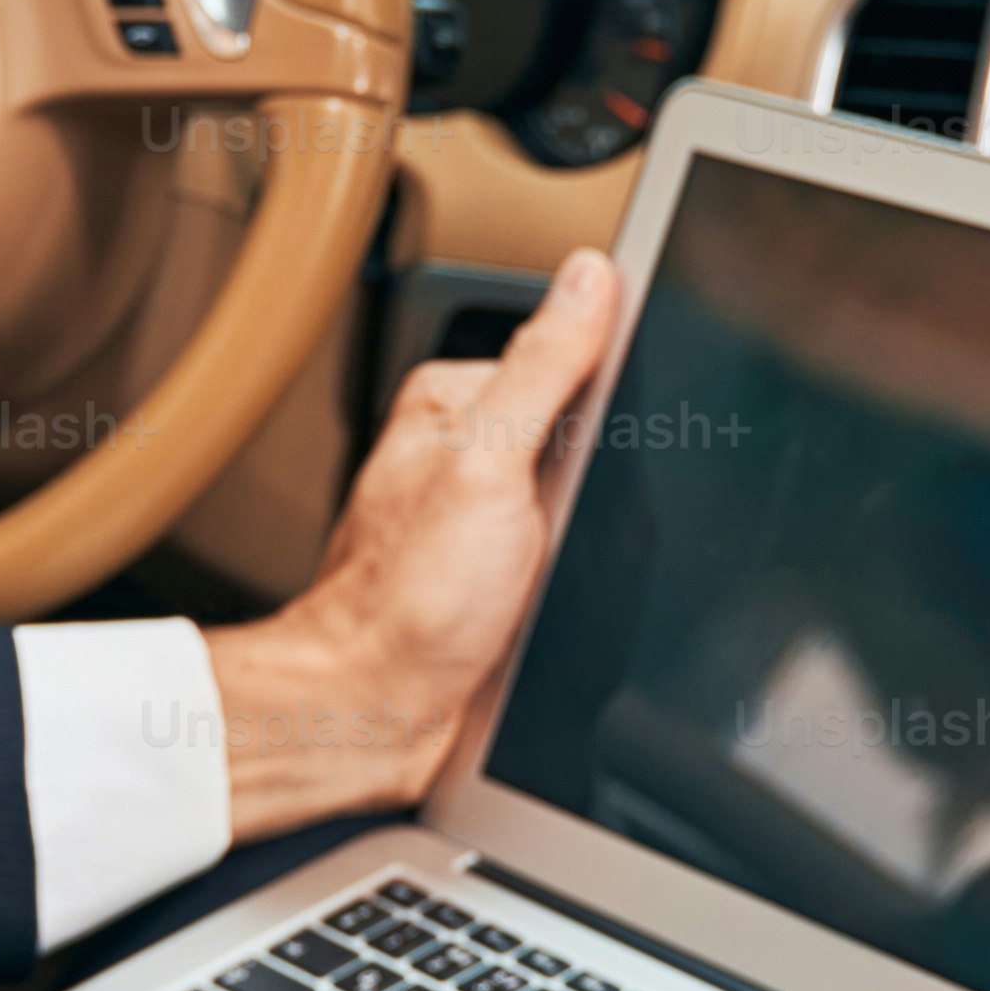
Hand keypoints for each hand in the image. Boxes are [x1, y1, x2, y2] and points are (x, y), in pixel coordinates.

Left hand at [198, 246, 619, 836]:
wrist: (377, 713)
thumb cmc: (408, 603)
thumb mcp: (489, 464)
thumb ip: (543, 366)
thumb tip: (592, 277)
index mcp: (456, 400)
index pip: (572, 359)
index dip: (612, 403)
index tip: (599, 456)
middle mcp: (467, 449)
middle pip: (590, 435)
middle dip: (607, 483)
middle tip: (561, 530)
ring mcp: (486, 511)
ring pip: (589, 501)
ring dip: (596, 539)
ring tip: (547, 575)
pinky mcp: (503, 570)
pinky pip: (574, 555)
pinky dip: (581, 577)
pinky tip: (551, 602)